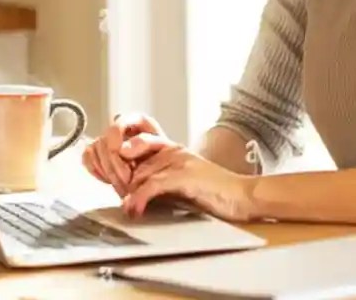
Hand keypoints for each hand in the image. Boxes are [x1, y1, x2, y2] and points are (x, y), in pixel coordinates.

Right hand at [81, 112, 167, 196]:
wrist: (162, 182)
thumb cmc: (167, 165)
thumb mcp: (166, 150)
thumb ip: (147, 143)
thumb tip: (123, 149)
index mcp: (139, 122)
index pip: (120, 120)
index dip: (115, 133)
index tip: (117, 150)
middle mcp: (122, 130)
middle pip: (105, 139)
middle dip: (114, 163)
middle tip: (127, 180)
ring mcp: (109, 143)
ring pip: (94, 148)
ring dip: (106, 169)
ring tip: (122, 183)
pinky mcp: (99, 156)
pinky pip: (87, 157)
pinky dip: (96, 170)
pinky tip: (109, 179)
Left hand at [121, 144, 258, 222]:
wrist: (241, 196)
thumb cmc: (214, 192)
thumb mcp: (179, 182)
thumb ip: (157, 180)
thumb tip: (128, 192)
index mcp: (170, 148)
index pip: (133, 145)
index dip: (119, 164)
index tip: (114, 182)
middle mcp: (172, 150)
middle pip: (132, 162)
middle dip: (121, 181)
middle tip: (120, 199)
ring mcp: (179, 161)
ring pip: (139, 173)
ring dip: (129, 193)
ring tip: (128, 208)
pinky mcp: (184, 175)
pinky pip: (152, 185)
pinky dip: (139, 199)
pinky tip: (136, 209)